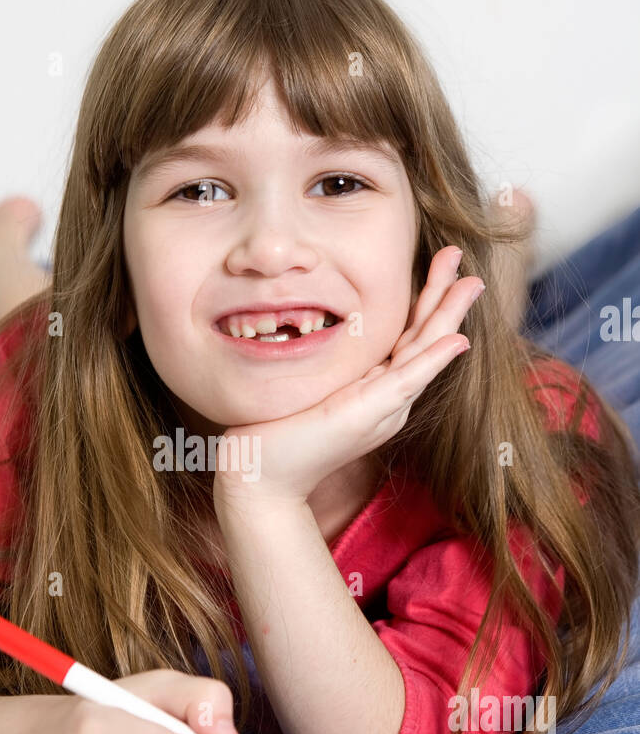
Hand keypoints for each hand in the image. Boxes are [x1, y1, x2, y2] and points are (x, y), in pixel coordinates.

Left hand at [213, 246, 483, 504]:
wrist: (263, 476)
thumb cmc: (279, 432)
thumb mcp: (312, 385)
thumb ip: (333, 364)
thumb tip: (329, 329)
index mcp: (376, 388)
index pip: (409, 337)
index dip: (427, 301)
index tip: (440, 265)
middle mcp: (388, 398)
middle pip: (426, 339)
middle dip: (445, 297)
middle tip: (462, 257)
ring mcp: (383, 407)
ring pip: (425, 353)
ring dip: (450, 316)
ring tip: (470, 283)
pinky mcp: (368, 414)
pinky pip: (407, 381)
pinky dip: (433, 360)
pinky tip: (456, 340)